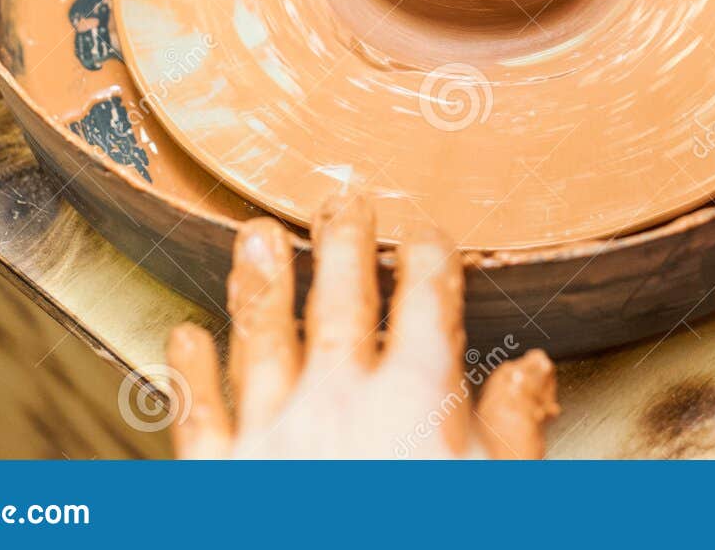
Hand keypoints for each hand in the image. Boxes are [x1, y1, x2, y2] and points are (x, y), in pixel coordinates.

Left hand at [166, 197, 557, 458]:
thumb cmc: (436, 544)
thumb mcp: (500, 497)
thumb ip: (514, 433)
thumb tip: (531, 372)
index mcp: (418, 400)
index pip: (429, 305)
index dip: (431, 259)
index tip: (429, 232)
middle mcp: (341, 401)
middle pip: (344, 302)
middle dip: (344, 244)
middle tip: (341, 198)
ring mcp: (273, 437)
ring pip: (264, 339)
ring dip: (261, 284)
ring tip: (253, 236)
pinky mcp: (218, 477)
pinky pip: (199, 415)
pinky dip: (191, 374)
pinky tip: (183, 337)